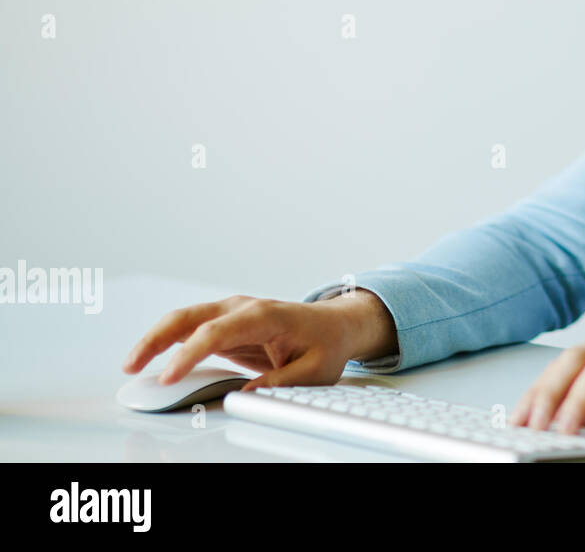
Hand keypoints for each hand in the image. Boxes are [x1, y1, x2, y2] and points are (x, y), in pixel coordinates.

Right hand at [121, 290, 397, 390]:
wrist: (336, 325)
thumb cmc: (327, 344)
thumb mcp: (315, 370)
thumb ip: (281, 382)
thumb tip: (247, 393)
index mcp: (265, 315)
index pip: (216, 331)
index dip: (188, 353)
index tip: (168, 377)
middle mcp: (243, 308)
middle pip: (190, 316)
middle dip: (156, 339)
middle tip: (131, 365)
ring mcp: (232, 313)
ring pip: (184, 320)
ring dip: (155, 340)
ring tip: (131, 365)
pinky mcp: (226, 324)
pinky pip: (190, 330)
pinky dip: (167, 342)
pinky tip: (151, 360)